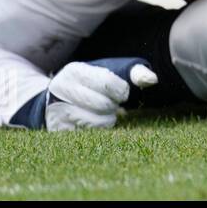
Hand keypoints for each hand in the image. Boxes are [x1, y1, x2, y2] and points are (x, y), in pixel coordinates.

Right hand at [9, 57, 157, 130]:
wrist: (53, 100)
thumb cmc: (91, 84)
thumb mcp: (108, 71)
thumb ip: (133, 72)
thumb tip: (153, 79)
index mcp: (75, 71)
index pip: (108, 83)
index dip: (122, 91)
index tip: (122, 94)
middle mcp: (61, 89)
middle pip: (103, 105)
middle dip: (113, 107)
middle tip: (111, 104)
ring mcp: (56, 111)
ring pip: (97, 123)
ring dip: (107, 120)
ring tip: (102, 113)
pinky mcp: (57, 131)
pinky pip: (88, 137)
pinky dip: (96, 132)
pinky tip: (91, 123)